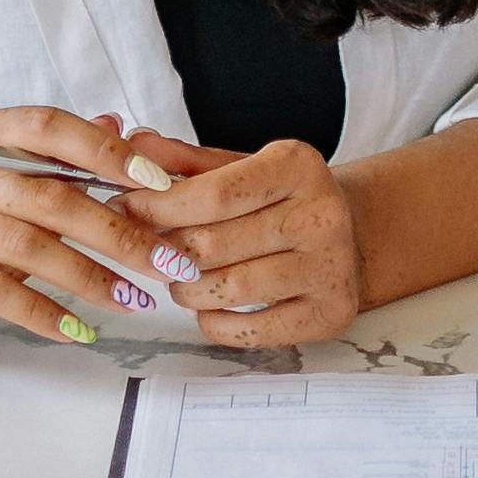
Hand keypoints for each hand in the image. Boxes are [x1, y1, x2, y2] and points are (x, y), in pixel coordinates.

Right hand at [0, 105, 171, 350]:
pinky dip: (45, 313)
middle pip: (47, 195)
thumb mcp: (18, 186)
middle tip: (168, 260)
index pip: (46, 127)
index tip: (158, 183)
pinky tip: (81, 329)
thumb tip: (120, 126)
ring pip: (26, 246)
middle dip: (118, 232)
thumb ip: (64, 158)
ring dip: (91, 277)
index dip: (105, 152)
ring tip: (135, 299)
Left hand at [129, 136, 366, 347]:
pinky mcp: (330, 312)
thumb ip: (186, 162)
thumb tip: (134, 148)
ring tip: (181, 280)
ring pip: (228, 289)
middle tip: (152, 251)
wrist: (351, 235)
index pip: (214, 193)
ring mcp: (330, 266)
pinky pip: (251, 329)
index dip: (160, 206)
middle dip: (168, 251)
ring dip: (187, 290)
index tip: (126, 210)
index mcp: (298, 166)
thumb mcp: (241, 168)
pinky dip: (215, 323)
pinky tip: (210, 308)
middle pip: (214, 244)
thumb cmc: (282, 201)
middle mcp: (321, 214)